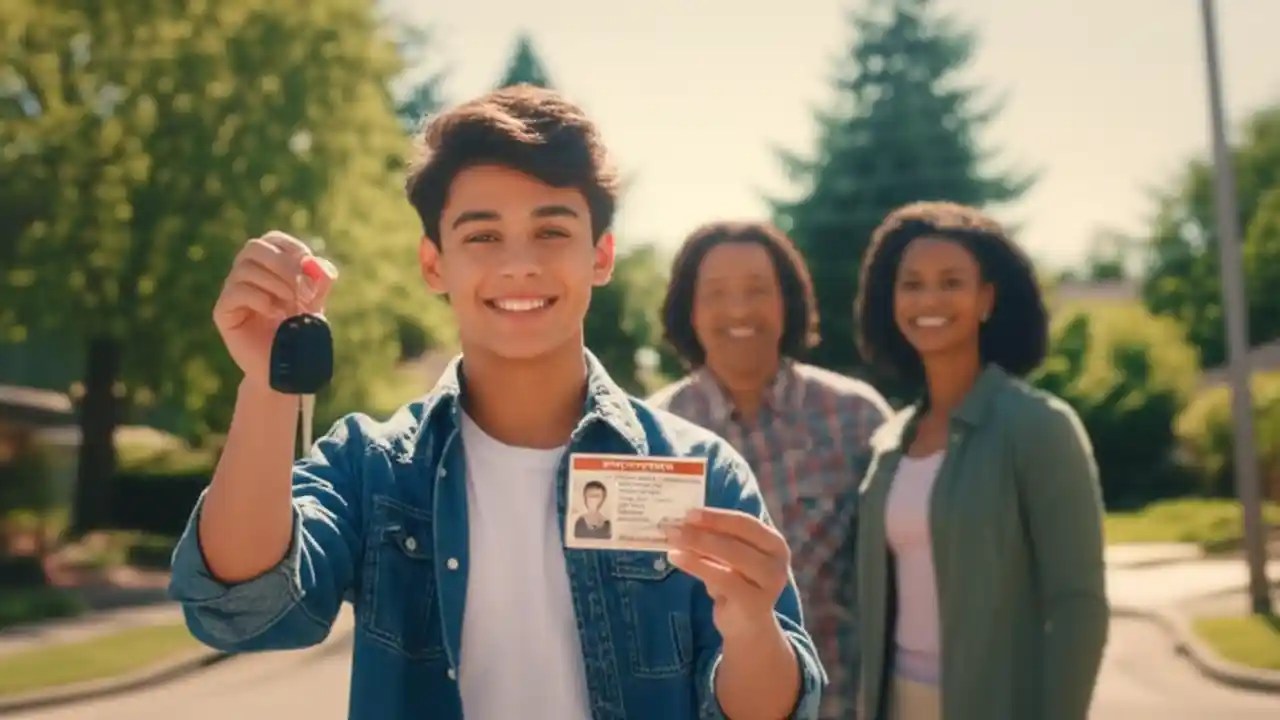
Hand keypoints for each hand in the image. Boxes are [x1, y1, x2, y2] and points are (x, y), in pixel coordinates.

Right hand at [213, 231, 337, 386]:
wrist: (287, 367)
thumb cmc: (299, 331)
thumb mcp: (316, 301)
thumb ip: (320, 280)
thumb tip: (315, 262)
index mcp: (266, 266)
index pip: (272, 239)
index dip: (293, 249)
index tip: (311, 269)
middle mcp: (244, 274)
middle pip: (254, 247)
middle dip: (283, 264)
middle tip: (301, 288)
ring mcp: (231, 292)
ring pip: (245, 269)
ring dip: (275, 284)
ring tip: (289, 306)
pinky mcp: (223, 312)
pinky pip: (236, 292)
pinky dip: (260, 298)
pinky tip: (274, 313)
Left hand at [665, 508, 791, 640]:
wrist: (748, 627)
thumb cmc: (737, 584)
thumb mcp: (729, 558)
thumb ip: (715, 539)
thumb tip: (683, 521)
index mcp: (774, 543)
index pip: (744, 522)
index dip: (717, 516)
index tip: (689, 513)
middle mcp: (777, 561)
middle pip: (737, 538)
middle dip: (703, 531)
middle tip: (674, 527)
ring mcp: (769, 583)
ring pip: (731, 556)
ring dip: (698, 546)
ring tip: (673, 541)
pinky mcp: (755, 602)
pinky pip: (723, 579)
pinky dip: (697, 566)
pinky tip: (676, 559)